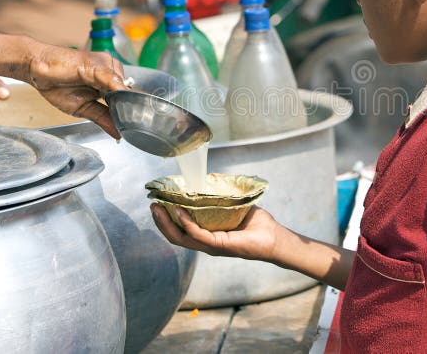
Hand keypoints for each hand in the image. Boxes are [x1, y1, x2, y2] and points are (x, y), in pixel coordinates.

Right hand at [24, 43, 127, 137]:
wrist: (37, 69)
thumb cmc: (57, 84)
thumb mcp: (83, 108)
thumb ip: (102, 118)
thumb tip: (118, 134)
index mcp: (109, 82)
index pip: (127, 97)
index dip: (131, 111)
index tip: (137, 126)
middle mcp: (111, 72)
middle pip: (128, 92)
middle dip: (130, 107)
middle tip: (132, 123)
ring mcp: (105, 66)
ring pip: (122, 85)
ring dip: (124, 100)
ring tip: (123, 114)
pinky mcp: (96, 65)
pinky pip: (111, 77)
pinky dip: (117, 89)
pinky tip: (120, 98)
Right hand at [151, 204, 281, 261]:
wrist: (274, 237)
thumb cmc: (257, 224)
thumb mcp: (234, 207)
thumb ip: (221, 198)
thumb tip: (211, 179)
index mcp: (208, 236)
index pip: (180, 231)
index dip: (166, 220)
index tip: (158, 203)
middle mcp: (206, 243)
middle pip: (175, 236)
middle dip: (160, 222)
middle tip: (152, 205)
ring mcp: (211, 246)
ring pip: (181, 237)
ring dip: (167, 222)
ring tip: (158, 208)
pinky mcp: (220, 245)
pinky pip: (198, 235)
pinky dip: (186, 223)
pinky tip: (179, 211)